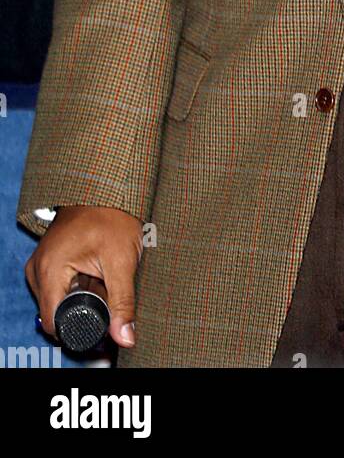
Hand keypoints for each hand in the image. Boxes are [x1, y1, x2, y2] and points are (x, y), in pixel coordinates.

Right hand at [25, 205, 143, 348]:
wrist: (109, 186)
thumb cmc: (114, 216)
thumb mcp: (122, 262)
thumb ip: (123, 302)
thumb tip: (126, 338)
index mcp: (49, 269)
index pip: (53, 322)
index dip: (77, 329)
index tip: (101, 322)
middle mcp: (37, 267)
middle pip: (55, 311)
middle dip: (81, 310)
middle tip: (107, 291)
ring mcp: (40, 262)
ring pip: (57, 299)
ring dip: (79, 297)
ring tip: (101, 277)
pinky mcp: (48, 258)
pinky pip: (57, 285)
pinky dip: (75, 286)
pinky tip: (93, 273)